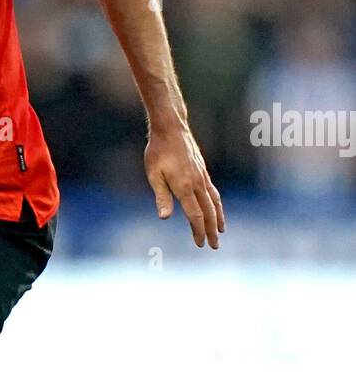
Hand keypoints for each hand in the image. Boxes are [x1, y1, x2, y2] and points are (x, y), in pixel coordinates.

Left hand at [145, 125, 224, 248]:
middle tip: (214, 246)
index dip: (198, 231)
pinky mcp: (203, 171)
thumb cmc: (158, 151)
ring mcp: (202, 176)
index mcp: (184, 187)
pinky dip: (216, 204)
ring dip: (217, 218)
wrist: (171, 128)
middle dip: (211, 230)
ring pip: (214, 202)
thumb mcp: (154, 175)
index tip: (200, 244)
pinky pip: (213, 192)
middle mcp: (197, 183)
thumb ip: (161, 197)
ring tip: (220, 231)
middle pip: (208, 212)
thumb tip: (164, 218)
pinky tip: (215, 208)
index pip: (195, 215)